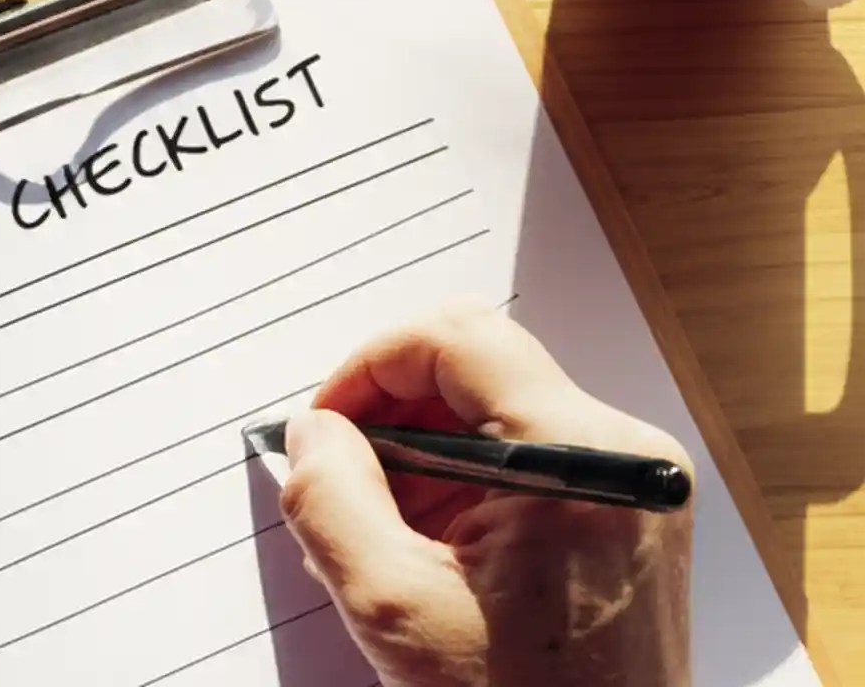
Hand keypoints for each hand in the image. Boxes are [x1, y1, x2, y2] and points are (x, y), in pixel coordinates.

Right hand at [279, 302, 693, 686]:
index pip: (460, 338)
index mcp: (580, 458)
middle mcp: (622, 453)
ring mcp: (629, 481)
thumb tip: (313, 431)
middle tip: (341, 472)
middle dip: (392, 412)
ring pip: (496, 410)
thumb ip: (331, 499)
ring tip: (381, 527)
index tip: (328, 419)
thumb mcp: (393, 606)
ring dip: (420, 451)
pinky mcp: (622, 509)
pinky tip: (427, 541)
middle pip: (478, 368)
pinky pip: (524, 456)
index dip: (372, 364)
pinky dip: (460, 481)